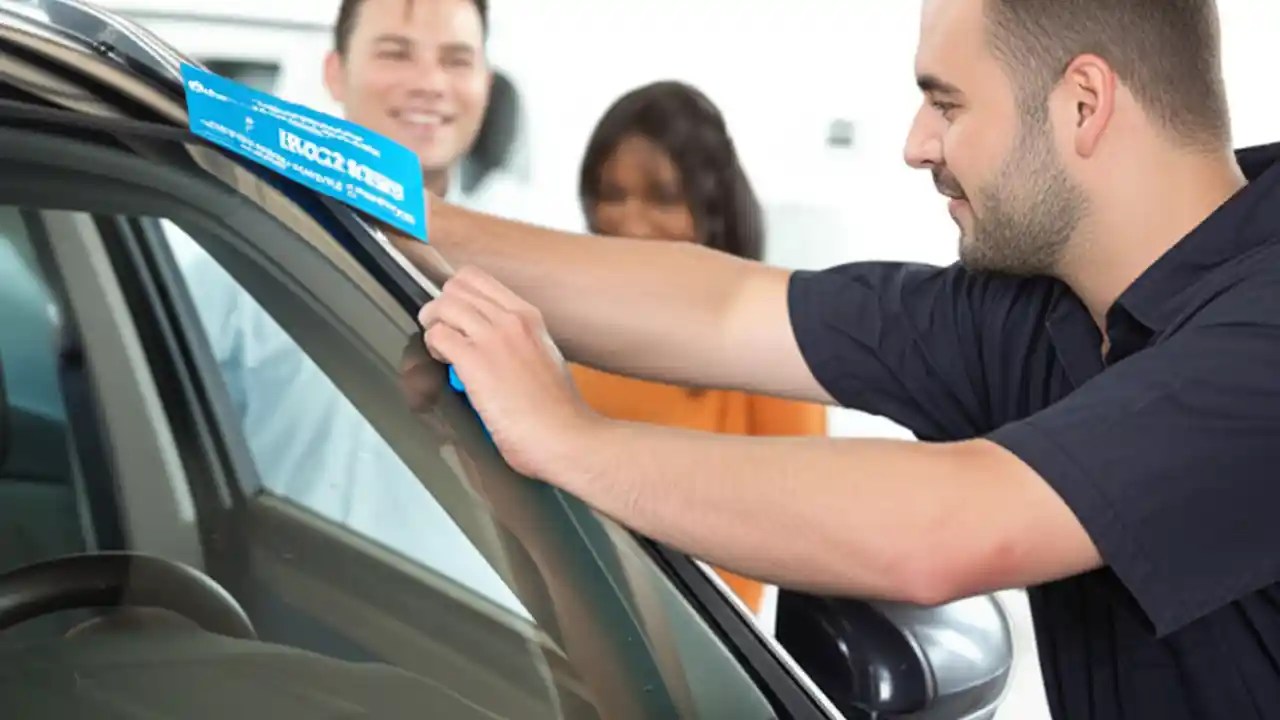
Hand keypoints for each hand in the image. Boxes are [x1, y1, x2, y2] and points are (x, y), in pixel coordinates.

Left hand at [418, 267, 602, 480]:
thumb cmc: (559, 413)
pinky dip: (433, 348)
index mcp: (529, 317)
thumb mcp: (544, 359)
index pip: (477, 278)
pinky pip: (437, 336)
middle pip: (455, 287)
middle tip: (443, 332)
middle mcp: (511, 319)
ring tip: (442, 350)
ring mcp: (493, 338)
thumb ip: (520, 344)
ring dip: (433, 326)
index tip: (455, 314)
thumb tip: (496, 350)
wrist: (566, 436)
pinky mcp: (476, 362)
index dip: (457, 294)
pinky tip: (446, 366)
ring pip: (443, 305)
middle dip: (441, 308)